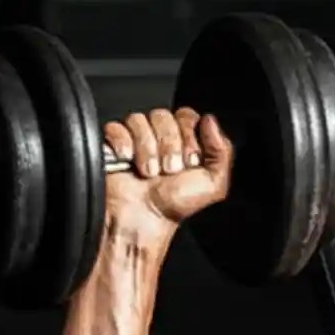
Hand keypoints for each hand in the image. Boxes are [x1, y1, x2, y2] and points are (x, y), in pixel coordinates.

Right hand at [102, 108, 232, 230]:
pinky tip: (128, 161)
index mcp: (185, 139)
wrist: (144, 218)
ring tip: (150, 173)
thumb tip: (210, 120)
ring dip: (147, 150)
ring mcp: (136, 137)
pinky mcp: (113, 143)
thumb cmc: (176, 204)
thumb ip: (222, 151)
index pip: (187, 116)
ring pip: (139, 120)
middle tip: (170, 170)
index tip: (189, 161)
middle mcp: (160, 135)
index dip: (189, 137)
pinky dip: (123, 143)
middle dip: (169, 146)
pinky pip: (116, 127)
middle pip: (163, 115)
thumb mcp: (213, 183)